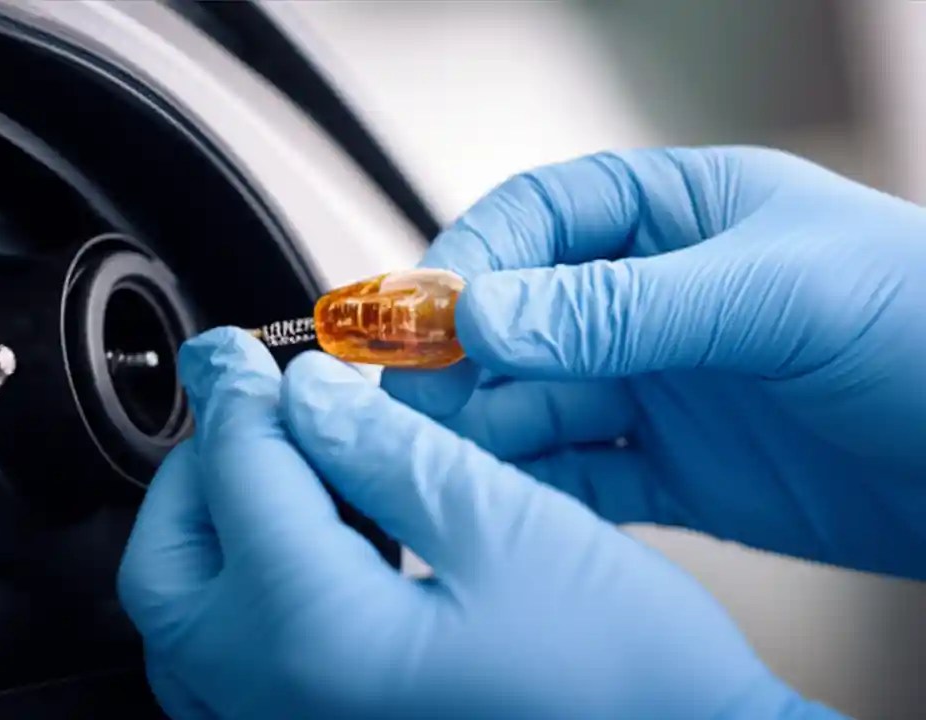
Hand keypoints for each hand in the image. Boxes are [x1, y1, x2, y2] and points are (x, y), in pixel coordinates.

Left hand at [117, 328, 839, 718]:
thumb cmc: (633, 682)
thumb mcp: (509, 526)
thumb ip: (386, 449)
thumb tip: (302, 395)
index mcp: (317, 635)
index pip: (237, 478)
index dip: (234, 394)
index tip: (234, 351)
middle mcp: (279, 704)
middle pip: (166, 567)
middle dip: (200, 472)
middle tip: (250, 413)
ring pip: (186, 628)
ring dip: (213, 536)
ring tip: (285, 472)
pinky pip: (232, 673)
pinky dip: (241, 601)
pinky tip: (309, 557)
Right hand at [383, 147, 925, 578]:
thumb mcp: (775, 296)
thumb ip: (623, 308)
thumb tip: (484, 313)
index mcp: (680, 219)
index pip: (542, 219)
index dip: (472, 257)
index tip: (420, 311)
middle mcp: (655, 303)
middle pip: (519, 319)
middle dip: (456, 357)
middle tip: (403, 399)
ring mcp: (661, 390)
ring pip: (535, 405)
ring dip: (480, 431)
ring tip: (434, 458)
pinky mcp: (674, 475)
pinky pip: (580, 478)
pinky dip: (534, 492)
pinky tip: (501, 504)